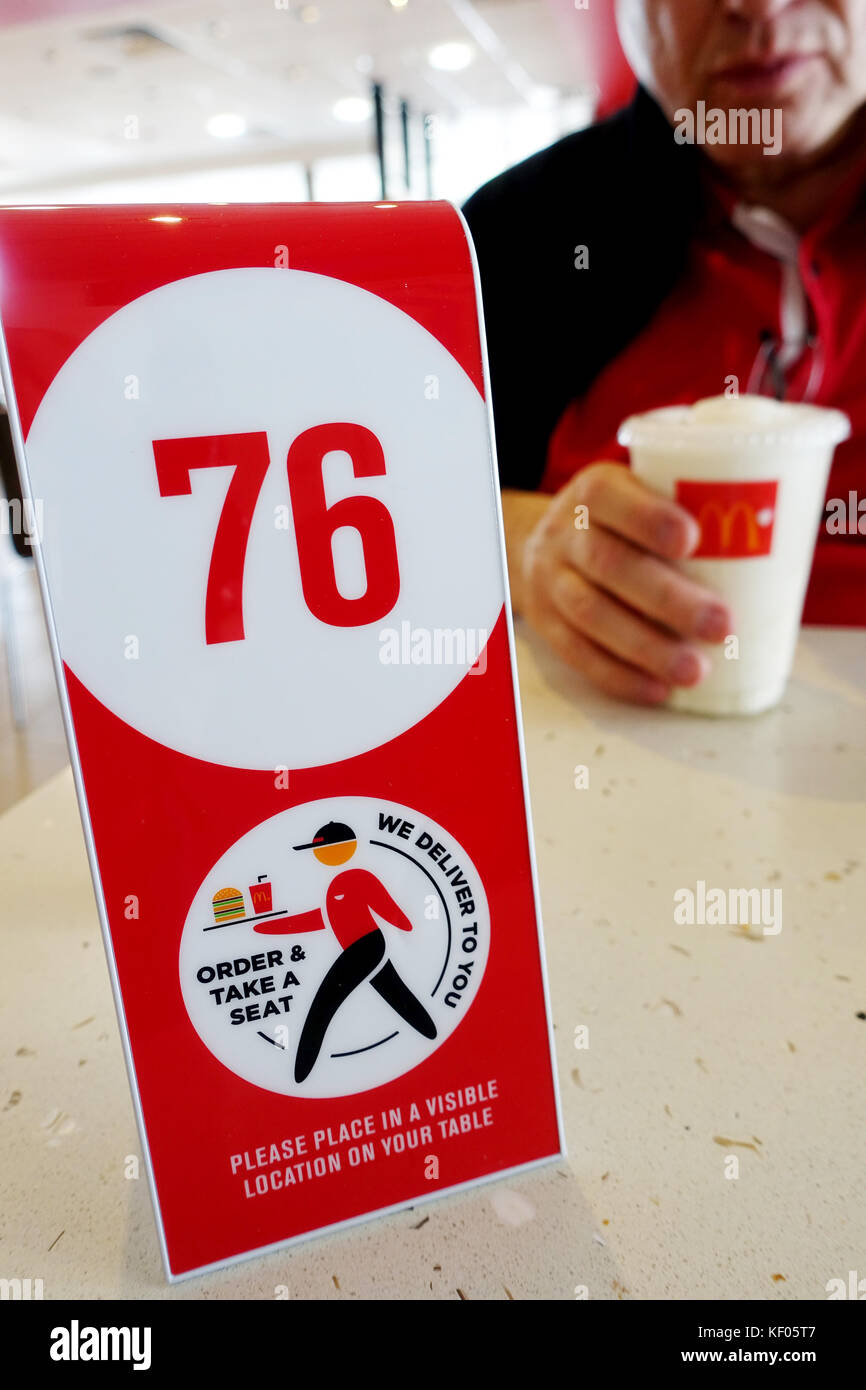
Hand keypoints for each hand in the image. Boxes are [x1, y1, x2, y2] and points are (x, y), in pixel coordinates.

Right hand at [503, 465, 733, 704]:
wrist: (544, 545)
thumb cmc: (620, 522)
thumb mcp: (640, 495)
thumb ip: (687, 511)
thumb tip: (775, 555)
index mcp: (594, 491)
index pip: (610, 499)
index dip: (647, 519)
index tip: (692, 541)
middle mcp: (565, 533)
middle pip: (608, 564)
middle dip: (667, 599)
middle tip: (721, 625)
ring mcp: (549, 580)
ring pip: (591, 614)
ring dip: (646, 647)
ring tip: (695, 670)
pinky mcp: (545, 623)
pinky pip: (577, 652)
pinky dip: (619, 674)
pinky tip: (658, 690)